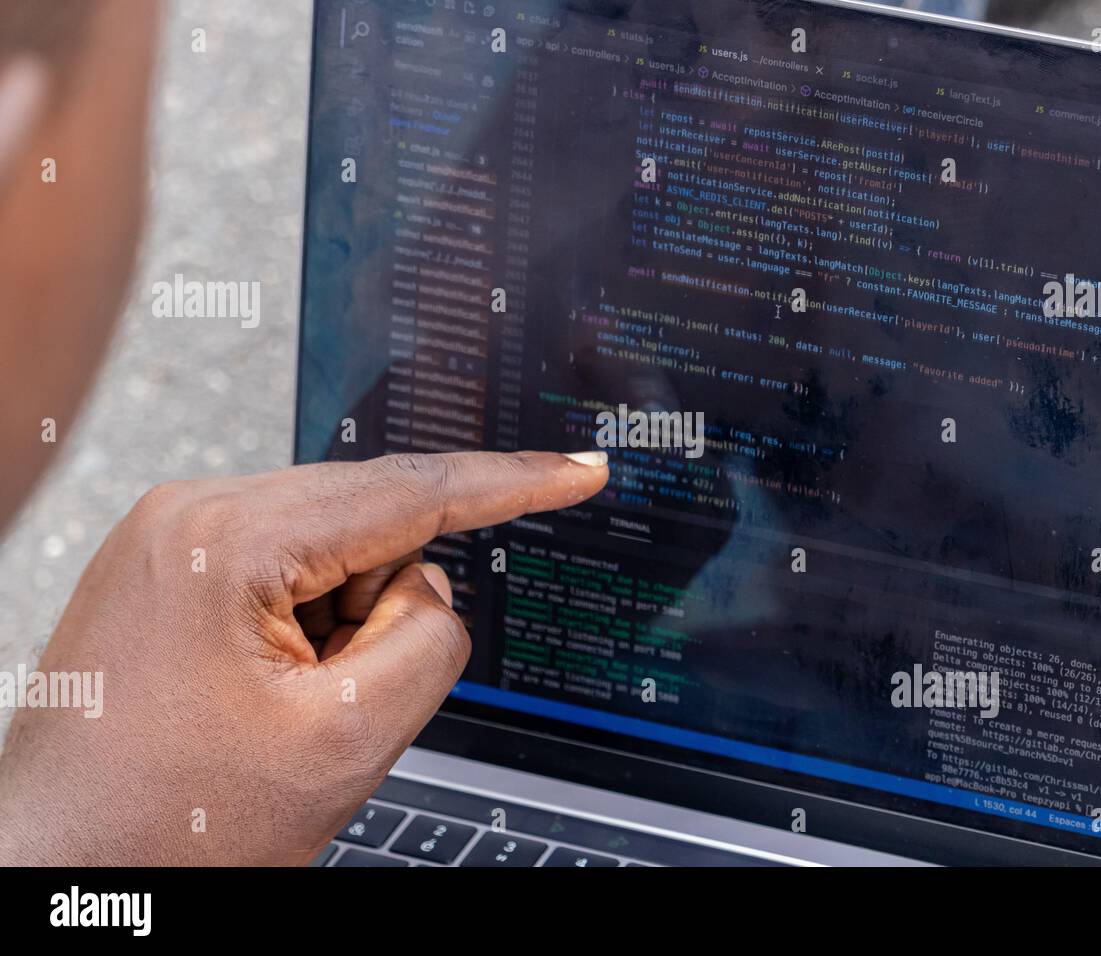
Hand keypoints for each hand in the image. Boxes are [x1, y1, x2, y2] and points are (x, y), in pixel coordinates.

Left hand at [0, 450, 607, 864]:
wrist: (61, 871)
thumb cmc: (166, 823)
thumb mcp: (344, 738)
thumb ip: (431, 637)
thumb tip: (431, 585)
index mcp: (229, 540)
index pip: (411, 492)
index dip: (514, 482)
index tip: (577, 468)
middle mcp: (190, 515)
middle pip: (370, 526)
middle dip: (386, 608)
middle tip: (343, 698)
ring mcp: (172, 539)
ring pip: (332, 552)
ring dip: (344, 629)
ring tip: (286, 709)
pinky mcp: (170, 570)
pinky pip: (288, 572)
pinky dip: (310, 629)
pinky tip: (267, 694)